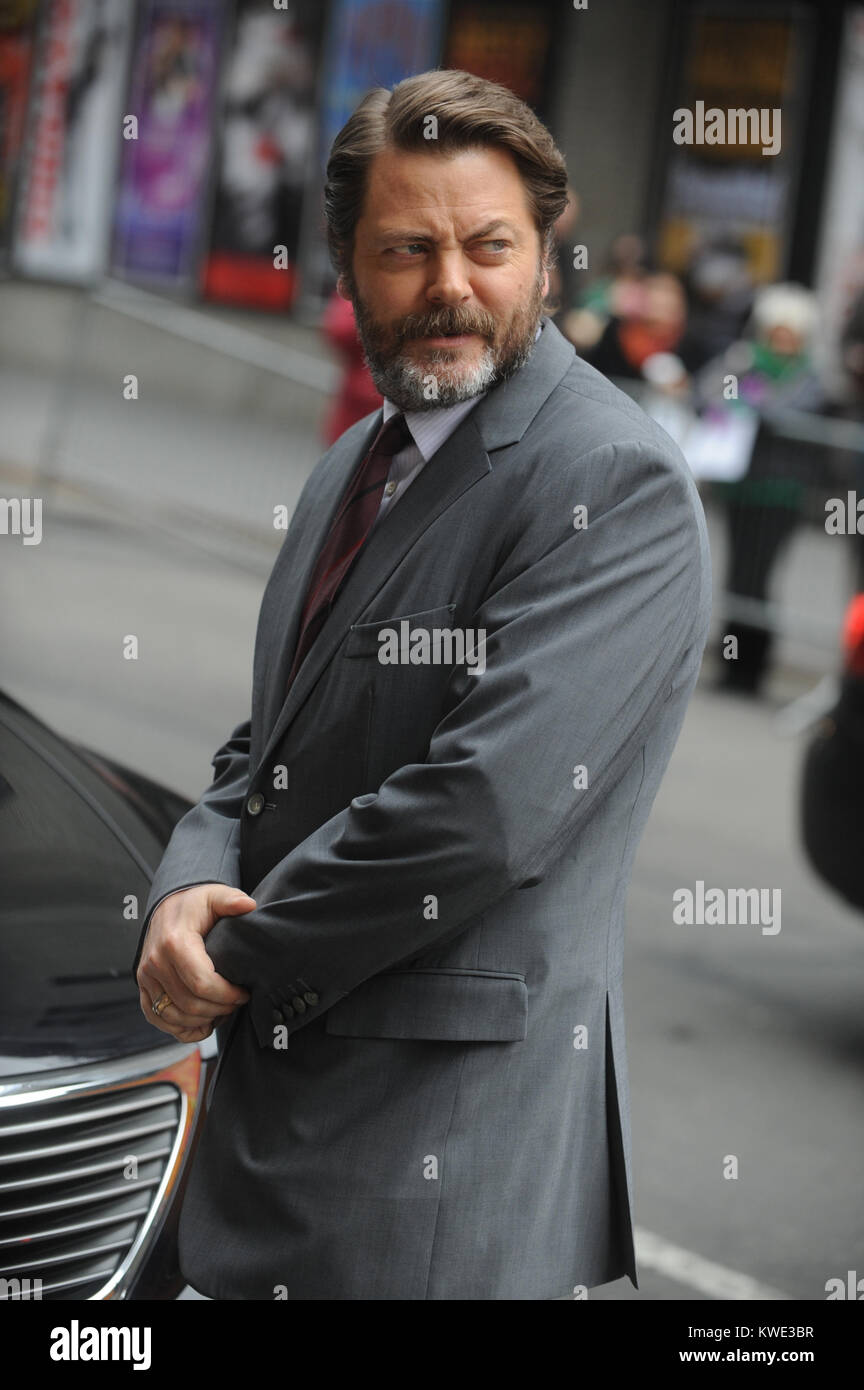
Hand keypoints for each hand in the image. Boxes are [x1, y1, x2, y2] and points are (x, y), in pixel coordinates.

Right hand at [137, 883, 255, 1043]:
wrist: (167, 908)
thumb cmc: (194, 905)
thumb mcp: (215, 896)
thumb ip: (232, 900)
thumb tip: (249, 906)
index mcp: (174, 943)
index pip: (201, 984)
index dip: (227, 995)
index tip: (244, 993)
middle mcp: (155, 963)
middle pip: (190, 1004)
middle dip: (219, 1009)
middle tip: (237, 1003)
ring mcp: (146, 978)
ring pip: (174, 1016)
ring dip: (202, 1021)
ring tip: (222, 1011)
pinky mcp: (143, 987)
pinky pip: (158, 1018)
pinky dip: (180, 1028)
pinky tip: (202, 1023)